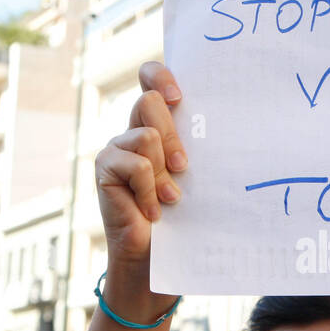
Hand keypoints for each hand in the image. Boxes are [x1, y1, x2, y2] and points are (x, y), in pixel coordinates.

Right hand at [94, 62, 189, 278]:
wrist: (155, 255)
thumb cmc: (182, 213)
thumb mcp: (193, 175)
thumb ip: (194, 147)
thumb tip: (224, 125)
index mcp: (157, 124)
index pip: (150, 79)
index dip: (160, 76)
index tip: (180, 97)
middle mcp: (134, 129)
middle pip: (150, 102)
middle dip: (173, 135)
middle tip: (184, 167)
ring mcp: (117, 147)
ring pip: (147, 135)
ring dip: (164, 170)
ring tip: (172, 197)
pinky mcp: (105, 167)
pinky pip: (137, 165)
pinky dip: (150, 189)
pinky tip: (154, 210)